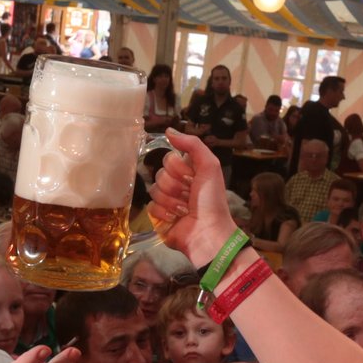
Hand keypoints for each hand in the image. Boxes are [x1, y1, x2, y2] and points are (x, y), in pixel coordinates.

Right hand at [147, 130, 237, 264]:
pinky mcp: (159, 217)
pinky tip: (176, 219)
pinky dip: (165, 213)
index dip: (179, 169)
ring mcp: (166, 200)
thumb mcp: (209, 166)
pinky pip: (151, 206)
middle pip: (160, 174)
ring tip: (185, 210)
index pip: (169, 159)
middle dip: (176, 186)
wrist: (208, 232)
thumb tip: (169, 130)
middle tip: (190, 196)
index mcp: (188, 171)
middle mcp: (176, 184)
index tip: (193, 179)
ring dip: (172, 201)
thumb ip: (192, 145)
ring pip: (154, 190)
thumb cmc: (212, 200)